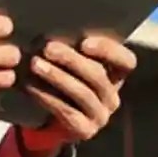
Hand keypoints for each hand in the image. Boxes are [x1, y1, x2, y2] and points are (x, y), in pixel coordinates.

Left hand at [16, 36, 136, 156]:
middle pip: (98, 76)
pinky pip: (67, 111)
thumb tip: (54, 26)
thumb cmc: (65, 80)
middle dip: (72, 60)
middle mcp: (113, 97)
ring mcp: (101, 116)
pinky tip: (31, 86)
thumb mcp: (73, 64)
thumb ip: (73, 49)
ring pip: (82, 93)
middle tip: (48, 48)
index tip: (84, 42)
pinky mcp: (85, 130)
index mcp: (116, 75)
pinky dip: (47, 96)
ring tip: (36, 64)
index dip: (108, 51)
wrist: (53, 121)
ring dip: (57, 76)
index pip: (126, 61)